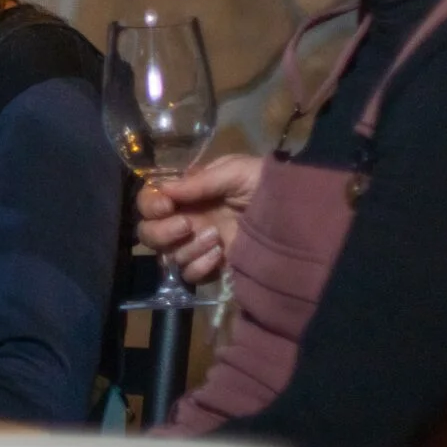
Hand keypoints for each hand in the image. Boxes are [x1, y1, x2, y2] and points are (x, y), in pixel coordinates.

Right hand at [134, 153, 264, 285]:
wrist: (298, 215)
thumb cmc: (265, 184)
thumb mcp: (234, 171)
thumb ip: (198, 181)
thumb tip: (164, 189)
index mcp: (187, 194)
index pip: (149, 201)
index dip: (150, 204)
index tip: (166, 205)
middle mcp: (187, 220)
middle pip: (148, 233)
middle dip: (161, 232)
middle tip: (187, 226)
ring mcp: (198, 246)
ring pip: (168, 256)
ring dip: (189, 248)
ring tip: (217, 237)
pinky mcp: (213, 267)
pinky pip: (189, 275)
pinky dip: (200, 266)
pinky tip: (221, 254)